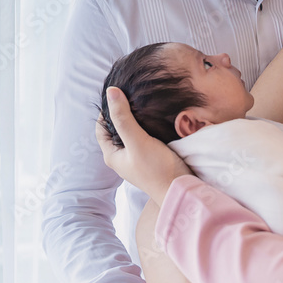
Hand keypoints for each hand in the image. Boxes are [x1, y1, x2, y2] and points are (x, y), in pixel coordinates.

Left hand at [96, 87, 192, 204]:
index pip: (101, 128)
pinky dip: (147, 126)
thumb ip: (123, 118)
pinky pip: (144, 137)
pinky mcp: (151, 158)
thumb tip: (111, 92)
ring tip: (143, 102)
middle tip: (131, 95)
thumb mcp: (137, 141)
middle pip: (116, 129)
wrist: (181, 190)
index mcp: (112, 155)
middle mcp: (122, 157)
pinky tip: (154, 117)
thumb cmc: (157, 169)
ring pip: (131, 133)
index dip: (106, 110)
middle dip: (121, 113)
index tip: (119, 95)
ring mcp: (137, 158)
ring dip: (135, 119)